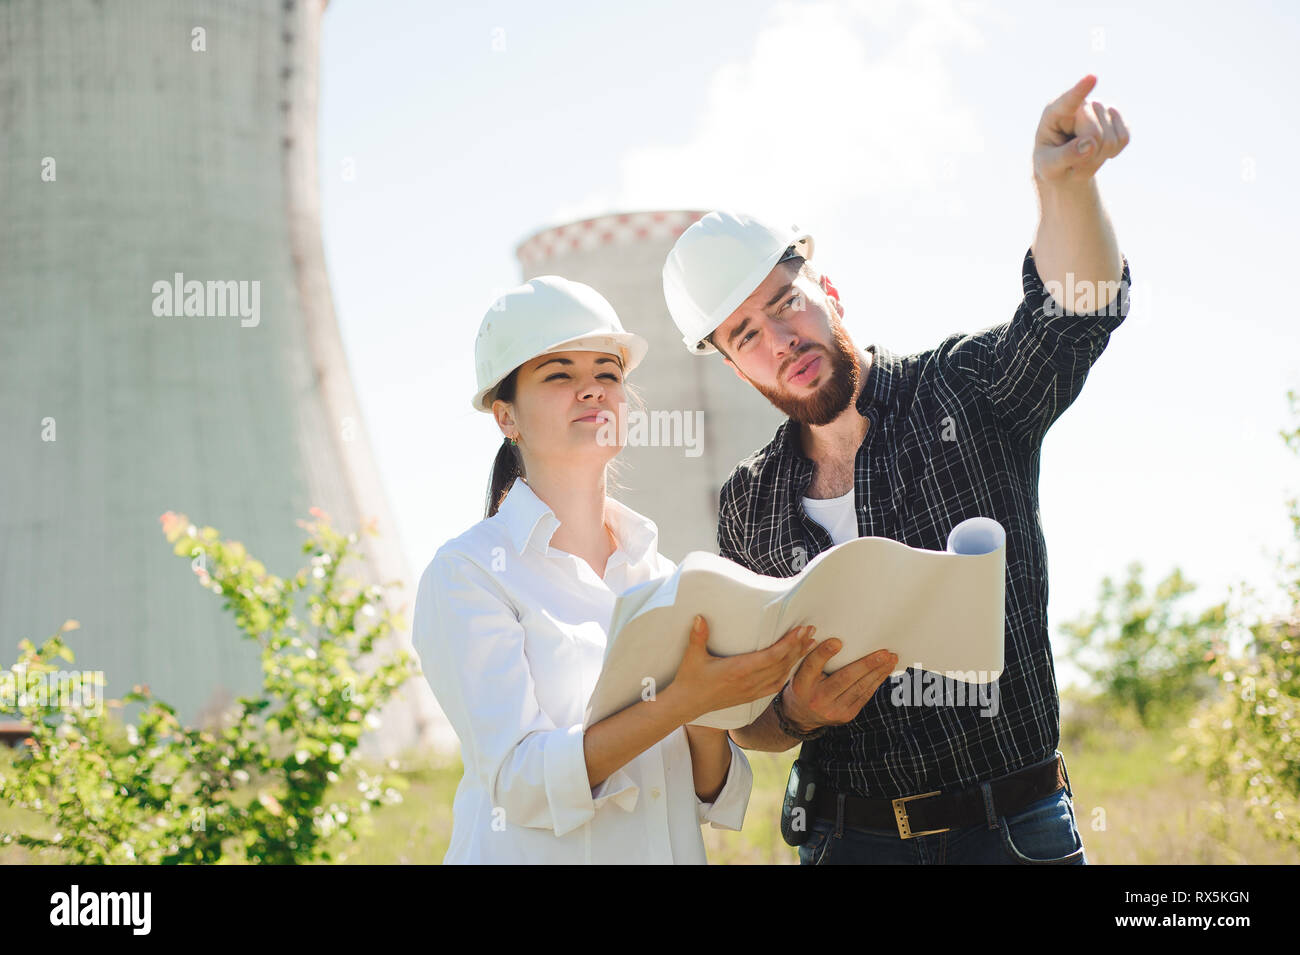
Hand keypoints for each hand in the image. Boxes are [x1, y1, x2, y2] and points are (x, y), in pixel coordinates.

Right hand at [671, 616, 814, 722]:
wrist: (687, 705)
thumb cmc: (690, 680)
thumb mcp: (692, 657)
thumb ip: (698, 636)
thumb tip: (699, 617)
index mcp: (738, 670)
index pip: (772, 656)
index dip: (789, 643)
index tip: (800, 630)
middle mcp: (749, 681)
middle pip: (782, 663)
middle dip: (798, 646)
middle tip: (811, 630)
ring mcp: (751, 690)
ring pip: (781, 674)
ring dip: (796, 658)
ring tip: (808, 644)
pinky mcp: (750, 696)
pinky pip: (774, 686)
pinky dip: (786, 674)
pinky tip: (792, 666)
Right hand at [779, 639, 898, 734]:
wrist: (801, 717)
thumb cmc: (803, 685)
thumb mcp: (799, 671)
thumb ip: (812, 655)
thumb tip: (833, 639)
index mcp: (801, 684)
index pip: (812, 665)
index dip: (824, 653)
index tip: (837, 642)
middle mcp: (817, 699)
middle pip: (844, 678)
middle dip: (866, 665)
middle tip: (883, 653)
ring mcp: (833, 710)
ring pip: (860, 688)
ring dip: (878, 672)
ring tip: (890, 659)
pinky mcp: (846, 716)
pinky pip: (864, 696)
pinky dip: (876, 682)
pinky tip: (885, 671)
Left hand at [1033, 75, 1129, 187]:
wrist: (1064, 167)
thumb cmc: (1051, 164)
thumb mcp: (1049, 166)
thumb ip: (1065, 156)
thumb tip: (1090, 143)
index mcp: (1055, 113)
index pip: (1069, 101)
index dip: (1081, 89)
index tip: (1092, 77)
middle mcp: (1080, 105)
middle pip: (1094, 133)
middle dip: (1087, 155)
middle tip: (1073, 161)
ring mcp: (1100, 108)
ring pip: (1111, 139)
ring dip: (1098, 157)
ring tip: (1083, 157)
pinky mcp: (1116, 116)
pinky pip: (1124, 138)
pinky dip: (1112, 153)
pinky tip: (1099, 151)